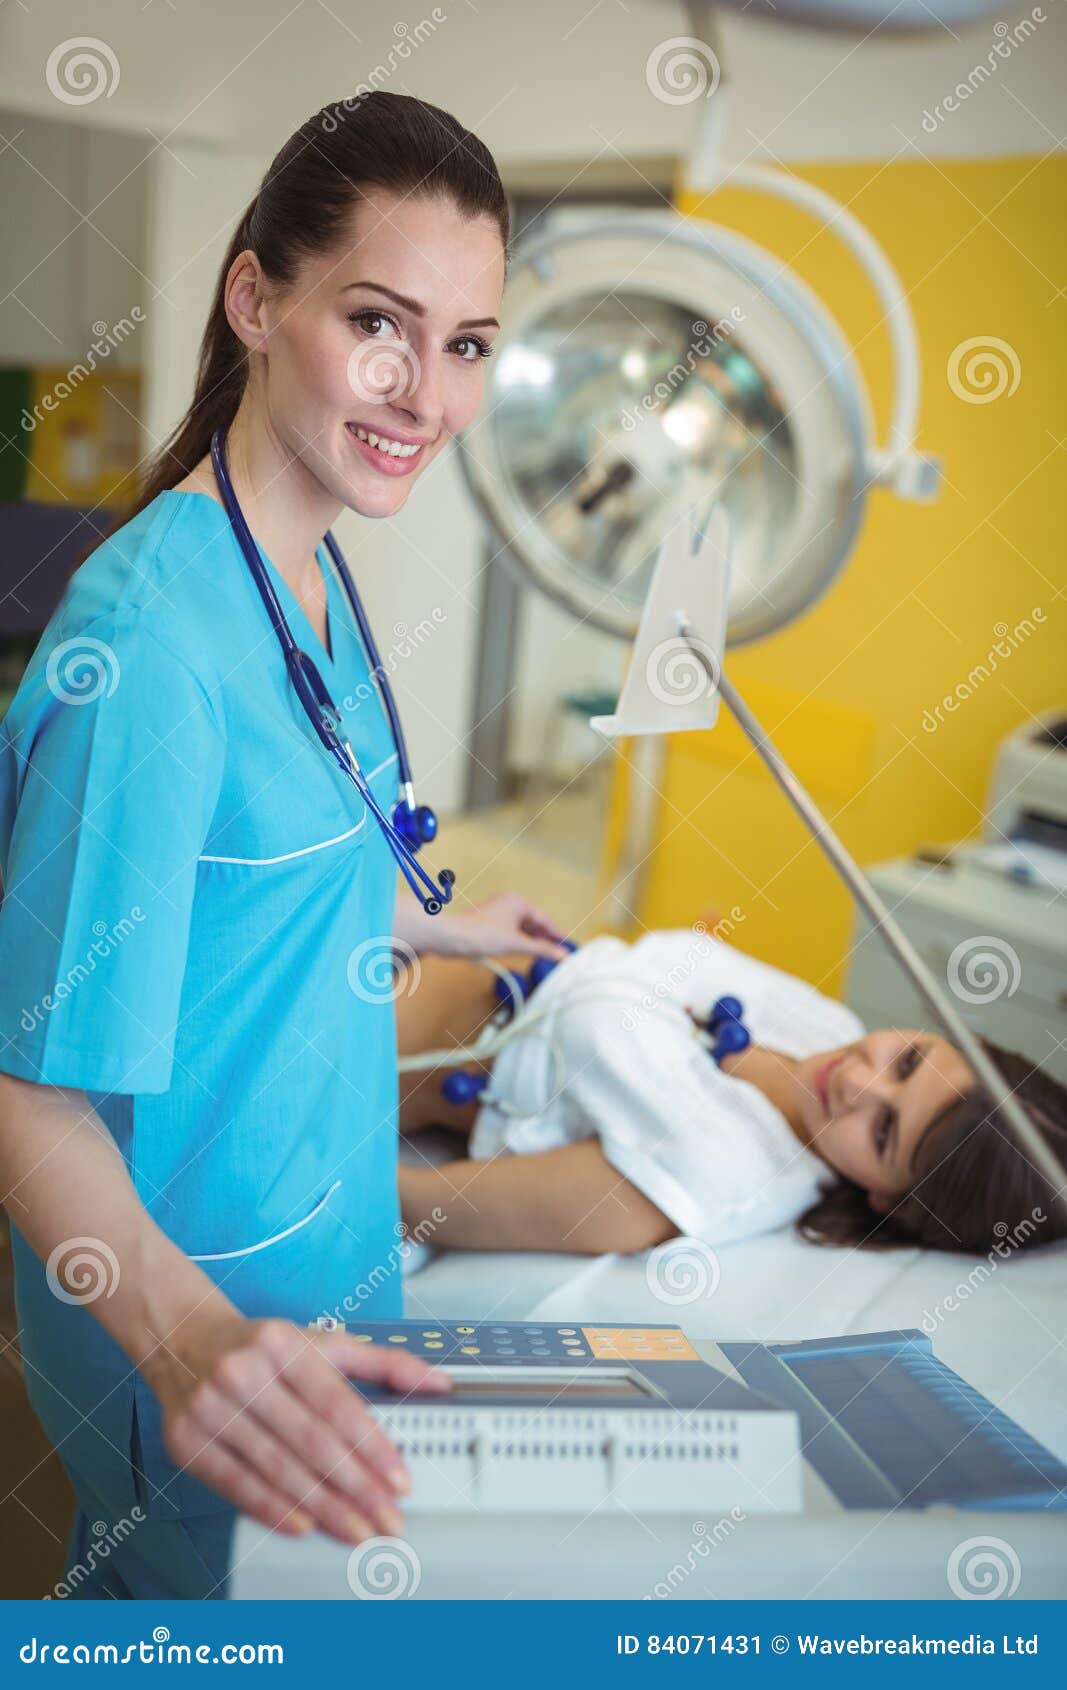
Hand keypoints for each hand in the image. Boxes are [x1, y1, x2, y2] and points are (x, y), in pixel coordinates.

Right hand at [147, 1306, 451, 1542]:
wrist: (180, 1339)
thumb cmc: (261, 1346)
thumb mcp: (322, 1341)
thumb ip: (383, 1362)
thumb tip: (439, 1381)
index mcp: (283, 1344)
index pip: (335, 1403)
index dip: (371, 1446)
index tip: (399, 1480)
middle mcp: (244, 1372)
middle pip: (310, 1441)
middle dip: (355, 1487)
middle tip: (387, 1519)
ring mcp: (211, 1407)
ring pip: (277, 1468)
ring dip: (322, 1507)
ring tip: (357, 1531)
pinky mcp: (186, 1440)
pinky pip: (235, 1483)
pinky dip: (271, 1508)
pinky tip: (304, 1526)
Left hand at [411, 892, 571, 962]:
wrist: (451, 938)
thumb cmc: (481, 936)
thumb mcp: (516, 944)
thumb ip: (541, 949)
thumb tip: (561, 955)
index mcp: (518, 902)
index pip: (544, 919)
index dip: (556, 934)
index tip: (567, 945)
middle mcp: (509, 903)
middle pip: (534, 922)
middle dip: (545, 937)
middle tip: (559, 952)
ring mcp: (499, 912)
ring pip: (523, 927)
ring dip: (533, 940)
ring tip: (545, 955)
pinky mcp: (490, 923)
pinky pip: (512, 931)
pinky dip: (521, 941)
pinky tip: (526, 952)